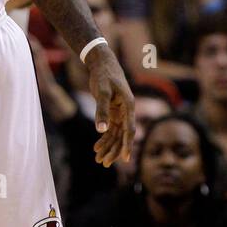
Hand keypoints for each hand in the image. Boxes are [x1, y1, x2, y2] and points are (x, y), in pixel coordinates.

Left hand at [85, 45, 133, 166]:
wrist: (101, 63)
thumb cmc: (103, 75)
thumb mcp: (102, 92)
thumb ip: (102, 110)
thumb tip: (101, 130)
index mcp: (128, 106)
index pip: (130, 129)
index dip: (127, 145)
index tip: (126, 159)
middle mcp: (126, 111)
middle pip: (122, 135)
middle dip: (114, 150)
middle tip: (104, 163)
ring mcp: (119, 113)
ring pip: (116, 134)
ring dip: (108, 147)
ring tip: (98, 159)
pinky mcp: (112, 112)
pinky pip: (110, 129)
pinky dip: (104, 138)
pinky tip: (96, 147)